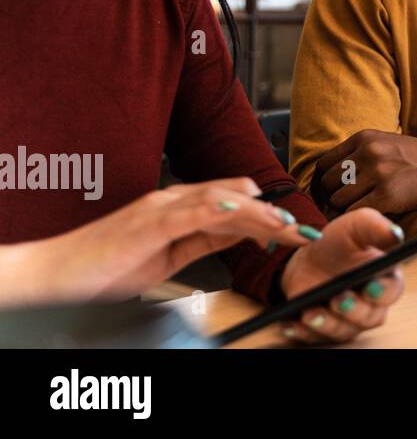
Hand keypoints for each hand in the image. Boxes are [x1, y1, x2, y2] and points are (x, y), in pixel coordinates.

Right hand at [1, 178, 311, 308]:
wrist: (56, 274)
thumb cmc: (106, 267)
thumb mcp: (170, 256)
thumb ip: (204, 240)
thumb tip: (242, 232)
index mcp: (179, 207)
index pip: (235, 205)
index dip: (269, 216)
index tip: (297, 231)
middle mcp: (173, 200)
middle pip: (235, 199)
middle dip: (273, 214)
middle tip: (303, 231)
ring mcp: (160, 208)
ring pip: (220, 201)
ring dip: (257, 212)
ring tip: (285, 224)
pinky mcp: (148, 222)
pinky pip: (188, 211)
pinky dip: (215, 207)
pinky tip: (239, 209)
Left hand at [277, 208, 405, 344]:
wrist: (309, 256)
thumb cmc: (340, 241)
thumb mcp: (357, 225)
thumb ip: (377, 227)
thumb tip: (395, 235)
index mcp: (385, 278)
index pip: (392, 290)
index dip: (384, 291)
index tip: (372, 286)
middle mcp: (370, 305)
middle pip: (369, 317)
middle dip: (353, 310)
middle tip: (339, 299)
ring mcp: (346, 321)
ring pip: (342, 331)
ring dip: (327, 323)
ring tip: (311, 313)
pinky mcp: (322, 329)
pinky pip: (314, 338)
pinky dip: (302, 332)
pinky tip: (290, 324)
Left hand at [313, 130, 416, 216]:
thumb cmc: (413, 158)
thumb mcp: (383, 143)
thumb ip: (356, 153)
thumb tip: (326, 178)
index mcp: (364, 138)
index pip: (325, 163)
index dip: (322, 182)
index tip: (327, 194)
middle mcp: (368, 152)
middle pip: (329, 183)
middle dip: (333, 196)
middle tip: (344, 204)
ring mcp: (378, 173)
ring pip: (339, 200)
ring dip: (346, 209)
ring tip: (361, 208)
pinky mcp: (388, 194)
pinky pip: (355, 212)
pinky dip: (357, 217)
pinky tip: (369, 215)